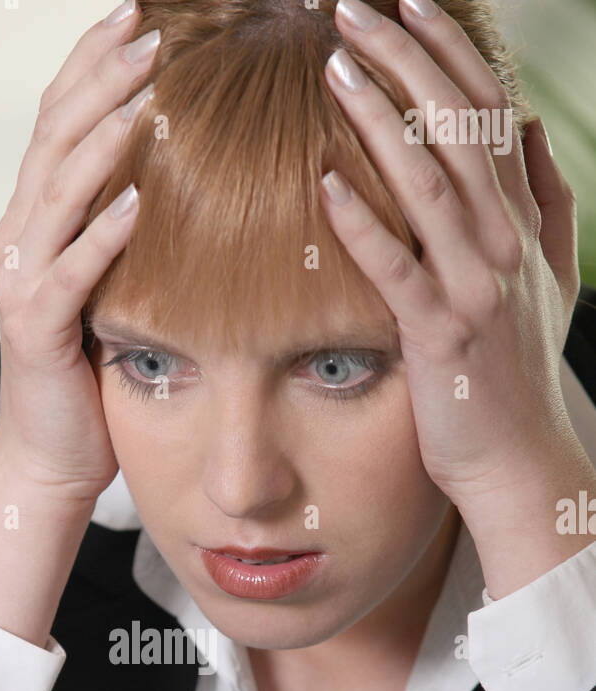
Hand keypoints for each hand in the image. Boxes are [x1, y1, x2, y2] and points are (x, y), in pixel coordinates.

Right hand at [0, 3, 158, 503]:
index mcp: (35, 222)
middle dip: (101, 78)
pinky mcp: (37, 330)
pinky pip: (70, 272)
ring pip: (56, 191)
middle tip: (150, 32)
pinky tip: (138, 199)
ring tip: (147, 93)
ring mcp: (21, 283)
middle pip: (53, 137)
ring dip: (102, 137)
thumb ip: (126, 232)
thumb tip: (189, 176)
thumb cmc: (89, 377)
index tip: (139, 17)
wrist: (50, 457)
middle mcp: (19, 241)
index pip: (59, 123)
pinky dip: (102, 233)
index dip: (93, 64)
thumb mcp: (112, 287)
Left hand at [320, 0, 582, 511]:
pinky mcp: (440, 336)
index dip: (449, 51)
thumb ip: (543, 201)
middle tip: (351, 9)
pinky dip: (363, 224)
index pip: (488, 112)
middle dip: (406, 60)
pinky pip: (397, 270)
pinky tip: (324, 182)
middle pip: (457, 129)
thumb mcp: (548, 279)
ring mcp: (476, 287)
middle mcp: (505, 243)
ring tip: (335, 68)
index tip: (408, 2)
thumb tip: (530, 131)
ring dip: (380, 120)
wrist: (522, 461)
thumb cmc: (518, 373)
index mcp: (522, 221)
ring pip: (429, 184)